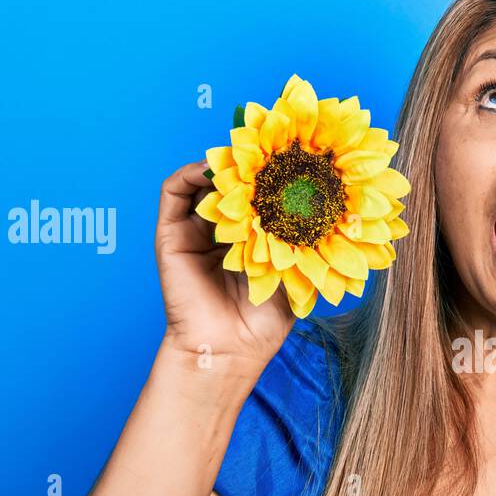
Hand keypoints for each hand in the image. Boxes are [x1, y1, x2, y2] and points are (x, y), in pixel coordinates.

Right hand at [155, 159, 296, 378]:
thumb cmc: (265, 321)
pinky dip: (191, 171)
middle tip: (267, 146)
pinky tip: (215, 170)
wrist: (230, 349)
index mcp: (249, 239)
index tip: (290, 156)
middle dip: (247, 163)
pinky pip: (173, 190)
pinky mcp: (170, 234)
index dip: (269, 174)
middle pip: (230, 182)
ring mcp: (193, 231)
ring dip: (221, 163)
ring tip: (243, 156)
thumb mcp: (295, 271)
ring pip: (202, 181)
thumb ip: (302, 238)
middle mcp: (219, 231)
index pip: (256, 194)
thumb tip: (326, 205)